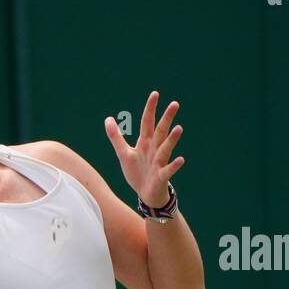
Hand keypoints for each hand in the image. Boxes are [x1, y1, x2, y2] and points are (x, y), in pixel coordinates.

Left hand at [104, 91, 183, 207]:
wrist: (145, 194)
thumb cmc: (137, 172)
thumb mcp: (124, 153)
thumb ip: (116, 137)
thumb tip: (108, 119)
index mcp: (145, 143)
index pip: (147, 123)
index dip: (150, 109)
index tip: (155, 94)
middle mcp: (154, 150)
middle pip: (160, 131)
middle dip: (166, 118)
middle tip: (175, 104)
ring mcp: (159, 162)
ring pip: (166, 148)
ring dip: (172, 139)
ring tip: (179, 128)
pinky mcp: (161, 176)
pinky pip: (168, 170)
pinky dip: (174, 165)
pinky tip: (181, 159)